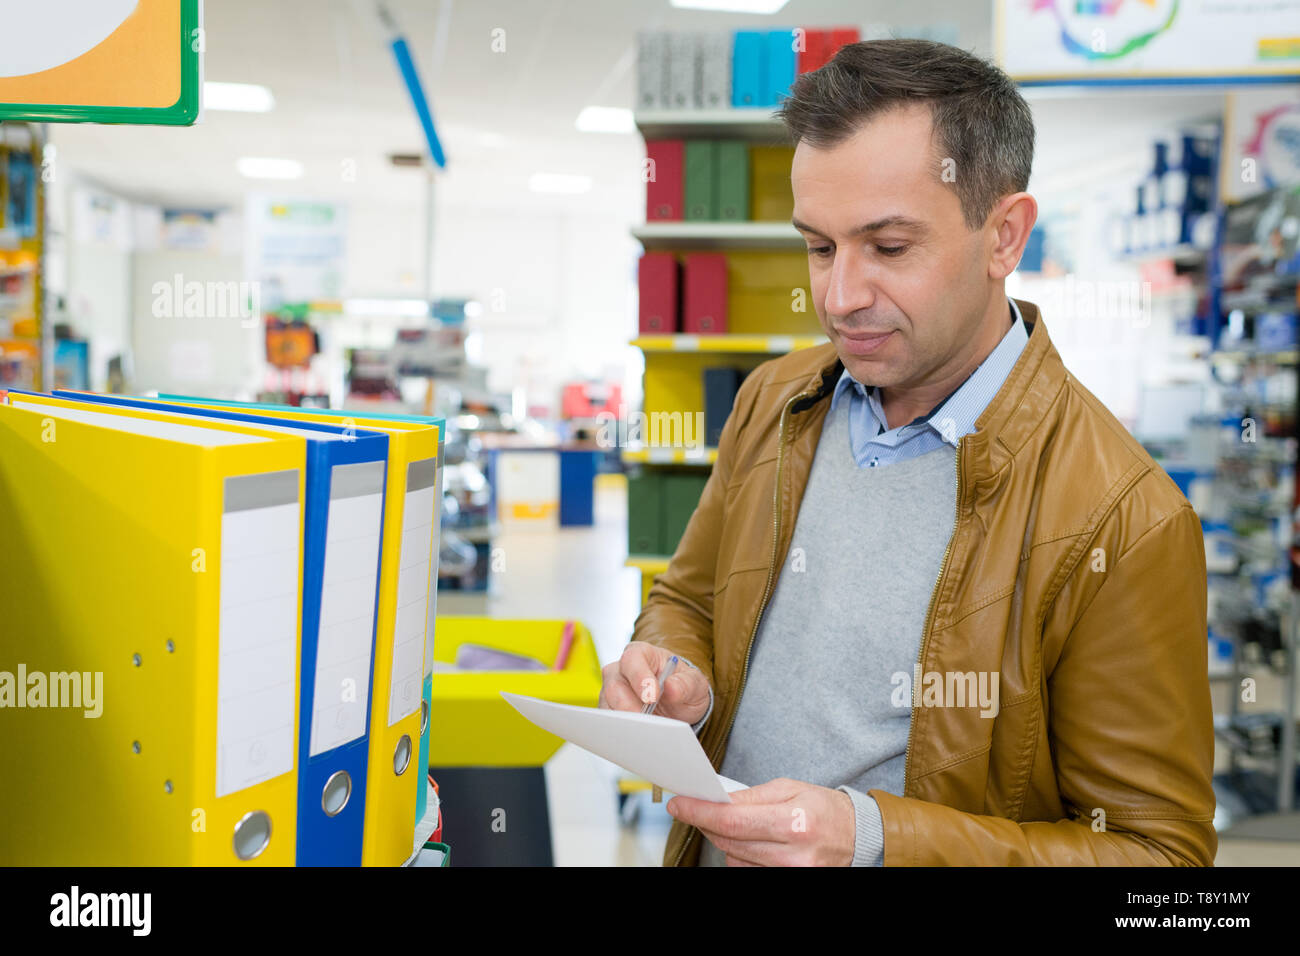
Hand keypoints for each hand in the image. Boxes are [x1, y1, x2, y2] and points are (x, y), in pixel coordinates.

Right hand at [598, 641, 709, 724]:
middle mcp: (621, 670)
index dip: (640, 677)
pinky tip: (636, 739)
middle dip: (629, 706)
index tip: (652, 697)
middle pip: (614, 686)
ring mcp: (612, 691)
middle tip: (646, 722)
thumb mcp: (694, 683)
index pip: (632, 659)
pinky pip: (608, 723)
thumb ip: (686, 684)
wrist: (679, 705)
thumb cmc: (683, 686)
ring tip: (644, 734)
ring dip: (624, 722)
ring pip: (608, 706)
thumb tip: (671, 687)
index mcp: (642, 654)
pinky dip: (621, 732)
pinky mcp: (610, 711)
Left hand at [666, 777, 856, 865]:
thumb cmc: (823, 808)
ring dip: (726, 840)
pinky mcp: (788, 881)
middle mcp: (792, 854)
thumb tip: (716, 800)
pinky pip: (747, 870)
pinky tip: (751, 841)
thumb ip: (751, 796)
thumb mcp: (790, 788)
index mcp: (794, 822)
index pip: (732, 821)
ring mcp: (790, 873)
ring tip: (737, 823)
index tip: (679, 804)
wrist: (857, 836)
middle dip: (706, 823)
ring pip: (734, 858)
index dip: (699, 812)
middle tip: (695, 807)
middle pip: (729, 842)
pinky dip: (741, 854)